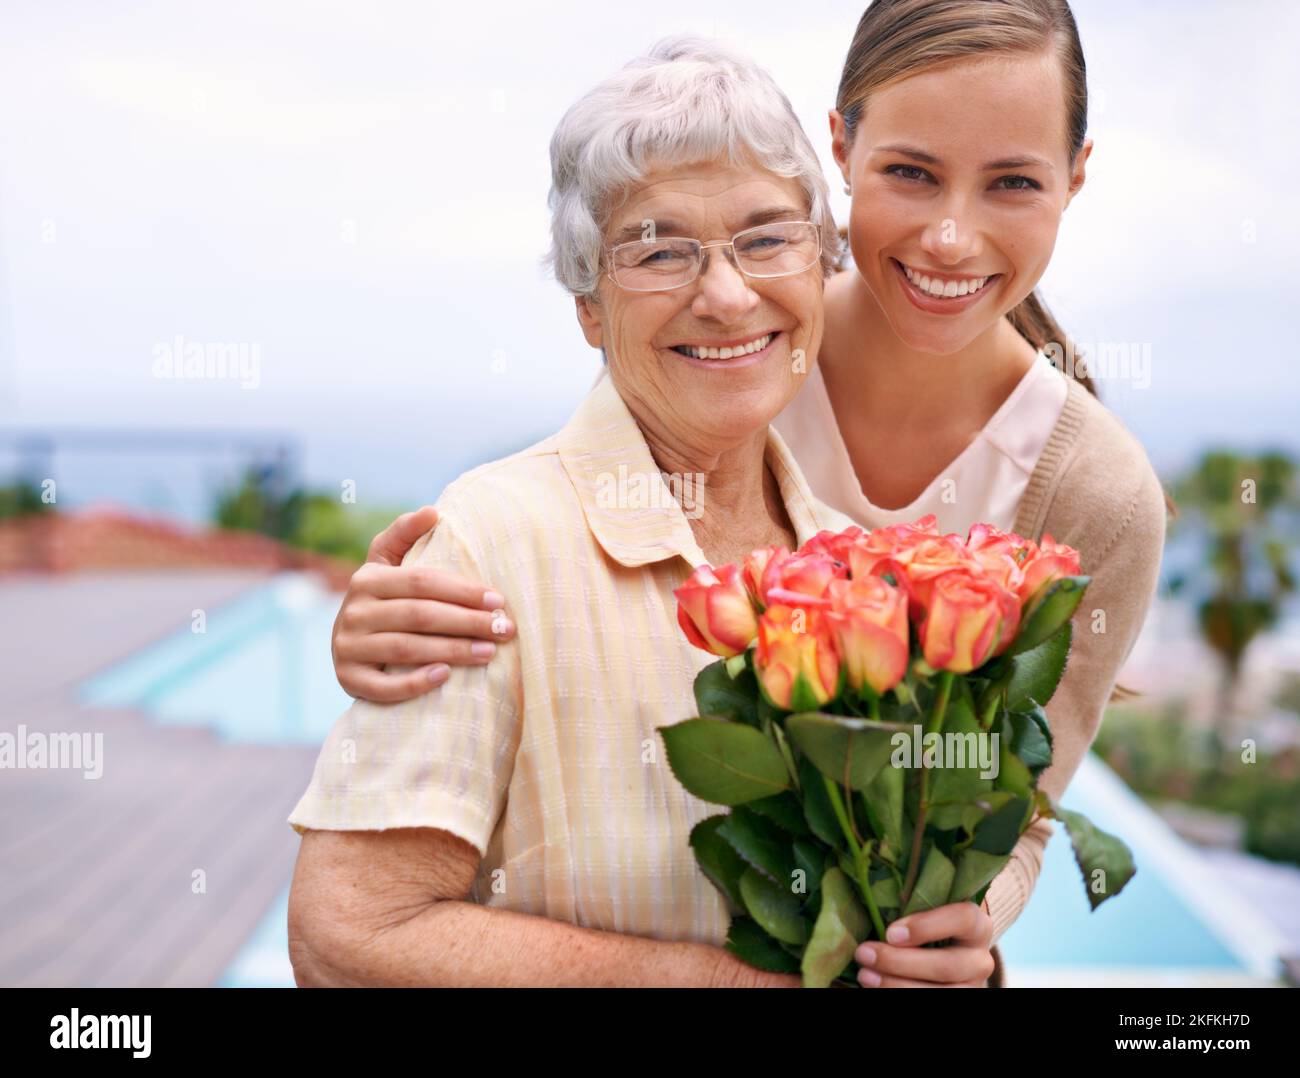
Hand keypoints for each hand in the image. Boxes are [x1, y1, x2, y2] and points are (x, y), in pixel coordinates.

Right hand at [332, 506, 516, 701]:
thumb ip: (404, 534)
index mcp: (366, 579)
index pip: (421, 582)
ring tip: (489, 652)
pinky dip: (415, 683)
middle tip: (505, 630)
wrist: (348, 645)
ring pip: (406, 650)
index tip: (499, 600)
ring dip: (452, 651)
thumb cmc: (383, 598)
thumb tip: (433, 511)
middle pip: (419, 615)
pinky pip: (383, 687)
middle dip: (467, 622)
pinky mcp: (347, 680)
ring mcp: (347, 648)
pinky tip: (446, 676)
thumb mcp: (385, 562)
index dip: (463, 591)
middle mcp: (353, 612)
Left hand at [853, 900, 994, 986]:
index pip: (963, 918)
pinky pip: (930, 1003)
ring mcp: (972, 986)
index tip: (890, 933)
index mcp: (977, 925)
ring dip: (895, 984)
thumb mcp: (926, 912)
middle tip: (864, 954)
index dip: (927, 926)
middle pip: (947, 965)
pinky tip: (876, 987)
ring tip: (865, 975)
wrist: (946, 954)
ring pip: (939, 992)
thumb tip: (875, 911)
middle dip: (900, 962)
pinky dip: (897, 995)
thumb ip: (911, 908)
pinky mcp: (959, 1000)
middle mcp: (980, 959)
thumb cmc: (927, 925)